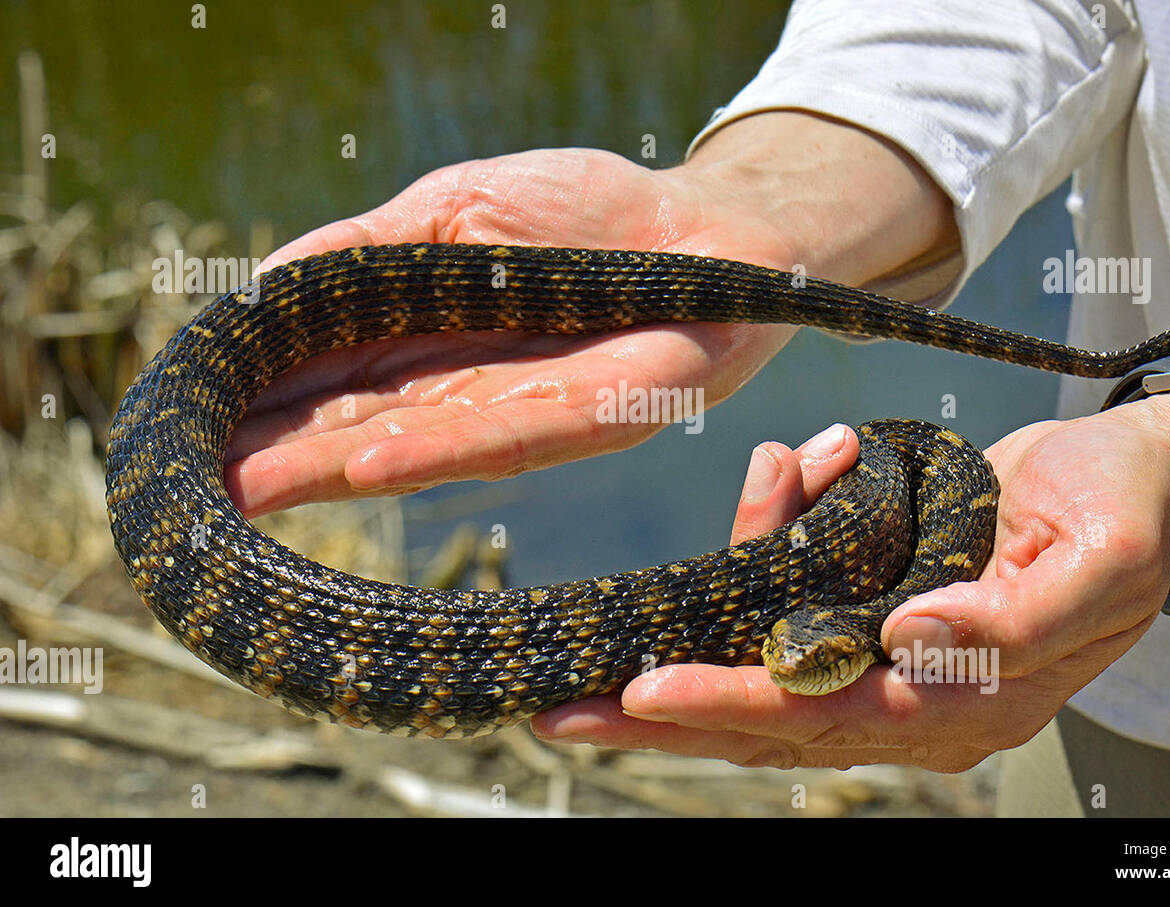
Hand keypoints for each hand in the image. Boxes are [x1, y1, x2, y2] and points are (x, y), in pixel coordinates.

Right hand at [226, 148, 798, 515]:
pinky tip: (365, 463)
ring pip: (414, 444)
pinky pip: (506, 434)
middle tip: (190, 493)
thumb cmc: (584, 210)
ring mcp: (525, 411)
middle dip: (275, 458)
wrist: (706, 224)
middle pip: (356, 428)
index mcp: (424, 344)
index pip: (324, 381)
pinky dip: (435, 448)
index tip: (183, 432)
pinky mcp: (593, 415)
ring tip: (245, 488)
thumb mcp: (453, 211)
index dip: (257, 404)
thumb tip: (260, 288)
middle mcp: (463, 392)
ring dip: (329, 469)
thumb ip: (364, 253)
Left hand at [531, 395, 1169, 770]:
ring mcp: (893, 659)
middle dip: (665, 713)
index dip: (732, 706)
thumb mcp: (1096, 560)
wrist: (1144, 479)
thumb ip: (1010, 622)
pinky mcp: (879, 613)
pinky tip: (781, 478)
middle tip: (563, 708)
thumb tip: (910, 647)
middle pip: (768, 717)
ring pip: (769, 662)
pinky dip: (769, 546)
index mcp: (969, 700)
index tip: (645, 693)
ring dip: (709, 621)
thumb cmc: (1122, 511)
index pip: (824, 717)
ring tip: (689, 559)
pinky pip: (796, 601)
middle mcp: (915, 694)